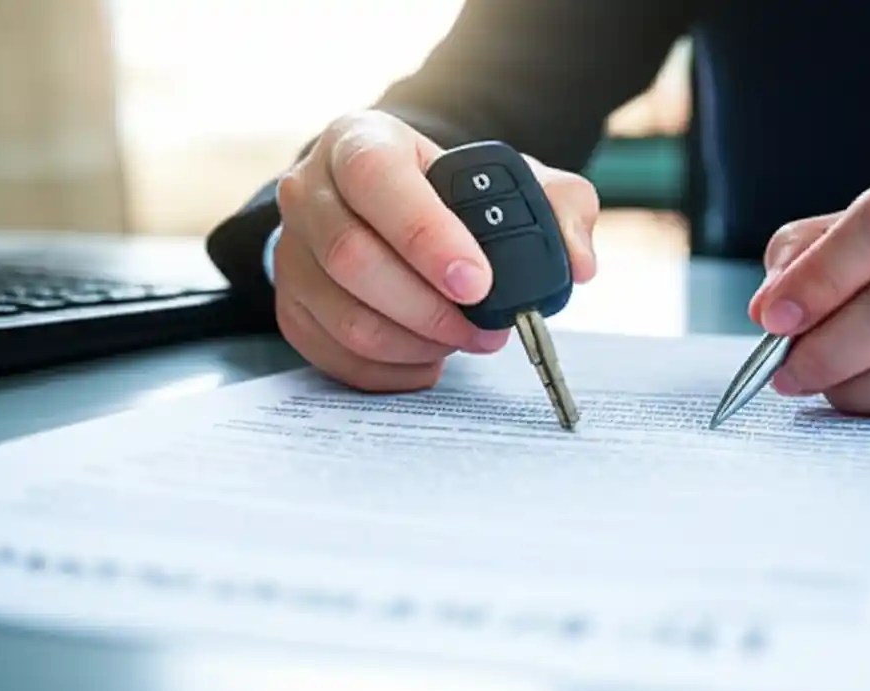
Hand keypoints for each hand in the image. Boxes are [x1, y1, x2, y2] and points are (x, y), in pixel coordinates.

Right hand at [272, 110, 598, 391]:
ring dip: (416, 343)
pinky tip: (429, 359)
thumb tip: (578, 263)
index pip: (378, 180)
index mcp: (360, 141)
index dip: (426, 235)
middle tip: (486, 330)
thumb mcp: (512, 179)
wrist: (391, 209)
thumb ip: (559, 207)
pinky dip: (391, 371)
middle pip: (353, 258)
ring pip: (346, 317)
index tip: (479, 281)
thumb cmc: (451, 194)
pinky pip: (334, 355)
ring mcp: (291, 251)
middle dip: (430, 308)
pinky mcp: (291, 304)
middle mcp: (310, 190)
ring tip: (463, 341)